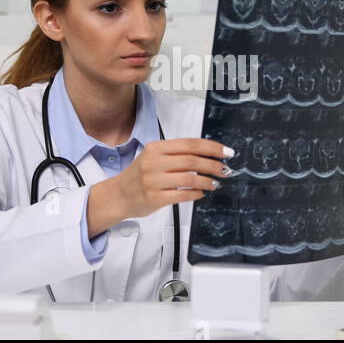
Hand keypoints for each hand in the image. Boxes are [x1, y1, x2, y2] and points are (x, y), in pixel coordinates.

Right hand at [87, 139, 230, 231]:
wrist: (118, 195)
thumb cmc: (139, 176)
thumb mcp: (153, 157)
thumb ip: (176, 154)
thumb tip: (207, 153)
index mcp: (156, 148)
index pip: (190, 144)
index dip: (212, 147)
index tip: (226, 152)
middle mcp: (153, 162)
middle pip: (192, 161)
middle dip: (213, 165)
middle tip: (224, 169)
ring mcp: (153, 181)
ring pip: (190, 178)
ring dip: (207, 181)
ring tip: (214, 183)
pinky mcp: (155, 198)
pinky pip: (182, 195)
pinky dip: (196, 194)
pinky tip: (201, 193)